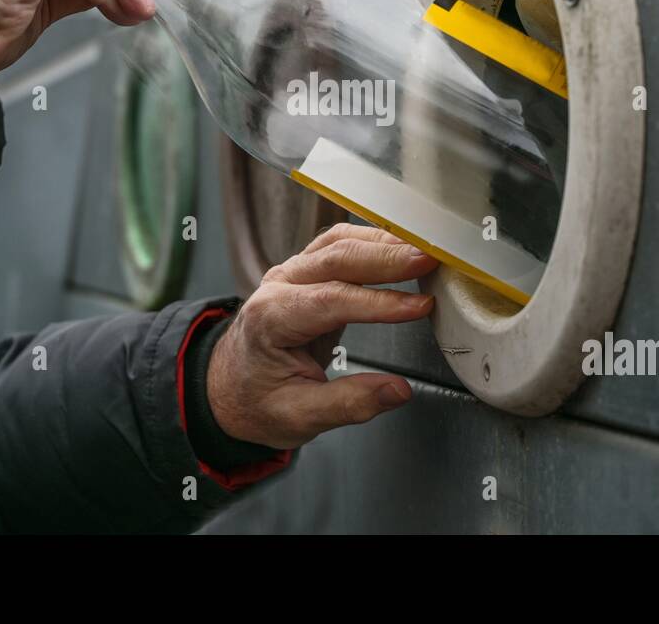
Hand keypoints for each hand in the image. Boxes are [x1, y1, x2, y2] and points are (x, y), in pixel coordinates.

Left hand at [206, 224, 438, 448]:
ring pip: (339, 242)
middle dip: (388, 257)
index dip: (379, 302)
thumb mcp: (298, 417)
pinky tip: (400, 246)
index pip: (331, 300)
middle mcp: (278, 286)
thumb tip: (397, 391)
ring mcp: (291, 274)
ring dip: (383, 243)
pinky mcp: (307, 272)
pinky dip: (373, 242)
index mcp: (271, 318)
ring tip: (424, 249)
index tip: (418, 306)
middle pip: (336, 257)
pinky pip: (340, 245)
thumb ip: (349, 404)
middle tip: (430, 259)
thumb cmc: (255, 401)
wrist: (228, 389)